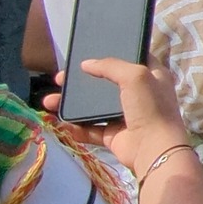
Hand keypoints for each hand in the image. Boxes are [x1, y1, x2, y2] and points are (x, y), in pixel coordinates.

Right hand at [44, 60, 191, 175]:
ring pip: (93, 107)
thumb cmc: (150, 107)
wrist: (153, 149)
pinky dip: (73, 126)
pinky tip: (57, 122)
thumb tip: (86, 64)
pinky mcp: (113, 135)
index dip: (112, 55)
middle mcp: (138, 95)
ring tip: (49, 101)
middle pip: (105, 84)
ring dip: (70, 104)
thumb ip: (111, 66)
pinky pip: (89, 128)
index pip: (131, 59)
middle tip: (59, 79)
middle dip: (81, 81)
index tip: (88, 54)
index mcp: (151, 77)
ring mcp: (125, 116)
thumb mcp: (135, 76)